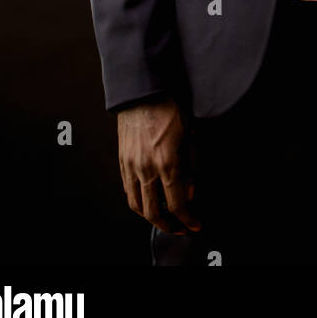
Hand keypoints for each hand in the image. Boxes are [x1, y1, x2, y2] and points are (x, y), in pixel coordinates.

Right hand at [117, 97, 200, 234]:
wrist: (143, 90)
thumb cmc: (169, 106)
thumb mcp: (190, 135)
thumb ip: (191, 167)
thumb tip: (190, 191)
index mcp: (167, 162)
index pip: (177, 204)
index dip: (187, 219)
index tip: (194, 224)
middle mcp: (146, 168)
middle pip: (154, 212)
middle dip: (168, 225)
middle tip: (180, 227)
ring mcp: (131, 165)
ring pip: (136, 205)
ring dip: (150, 217)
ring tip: (163, 218)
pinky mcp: (122, 160)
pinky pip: (127, 189)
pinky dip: (137, 201)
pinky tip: (148, 199)